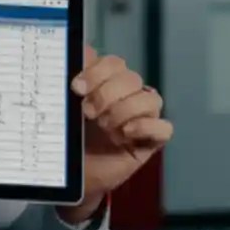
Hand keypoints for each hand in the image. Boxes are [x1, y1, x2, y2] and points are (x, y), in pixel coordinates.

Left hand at [57, 45, 172, 223]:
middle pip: (132, 78)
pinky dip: (146, 127)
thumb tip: (80, 52)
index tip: (76, 88)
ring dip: (124, 110)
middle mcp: (128, 96)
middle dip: (107, 93)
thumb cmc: (71, 141)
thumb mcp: (65, 109)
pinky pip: (164, 128)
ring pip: (151, 99)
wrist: (73, 178)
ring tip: (104, 126)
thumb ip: (72, 81)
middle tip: (87, 111)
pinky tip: (125, 135)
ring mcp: (142, 119)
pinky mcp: (151, 142)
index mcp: (107, 83)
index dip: (98, 71)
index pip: (114, 63)